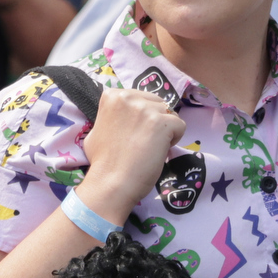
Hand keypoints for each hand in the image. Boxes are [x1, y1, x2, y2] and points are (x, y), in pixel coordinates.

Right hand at [79, 88, 186, 218]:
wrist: (111, 181)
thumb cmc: (102, 162)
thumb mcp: (97, 130)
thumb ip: (111, 117)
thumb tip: (118, 118)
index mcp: (113, 96)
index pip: (142, 98)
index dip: (142, 117)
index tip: (133, 133)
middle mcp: (128, 97)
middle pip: (157, 103)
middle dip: (156, 121)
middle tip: (144, 142)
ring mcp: (146, 109)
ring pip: (170, 114)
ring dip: (166, 131)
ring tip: (152, 148)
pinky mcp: (162, 123)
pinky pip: (180, 125)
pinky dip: (175, 139)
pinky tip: (160, 151)